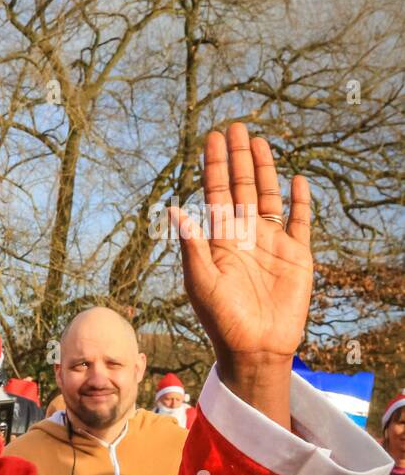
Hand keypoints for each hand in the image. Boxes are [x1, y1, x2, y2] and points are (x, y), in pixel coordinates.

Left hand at [169, 123, 312, 425]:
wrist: (254, 348)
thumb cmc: (221, 320)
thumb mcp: (200, 282)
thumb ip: (191, 245)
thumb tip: (174, 209)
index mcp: (218, 240)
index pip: (216, 194)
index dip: (215, 167)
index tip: (211, 138)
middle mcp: (243, 236)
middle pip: (242, 188)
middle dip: (238, 158)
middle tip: (235, 126)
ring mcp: (271, 244)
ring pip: (268, 197)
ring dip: (265, 170)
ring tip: (260, 141)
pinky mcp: (297, 256)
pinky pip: (299, 222)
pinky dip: (299, 201)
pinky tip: (296, 179)